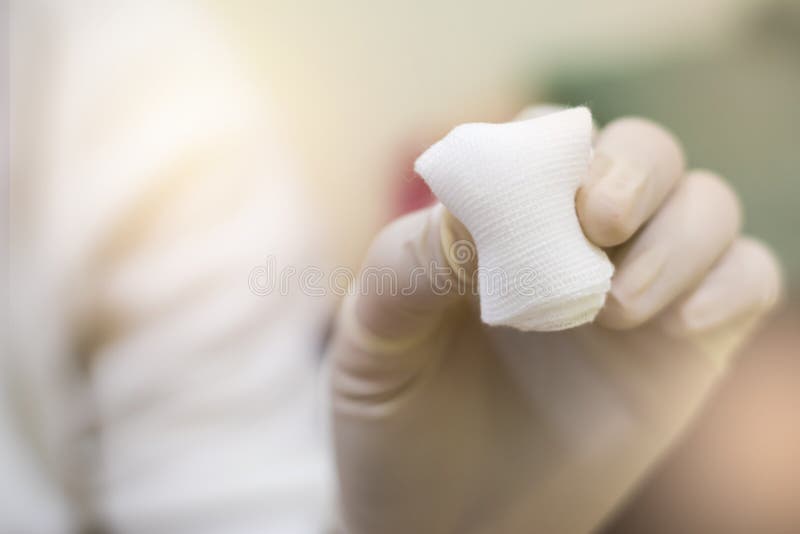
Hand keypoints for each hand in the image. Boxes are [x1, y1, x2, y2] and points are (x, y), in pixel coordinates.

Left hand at [327, 109, 781, 533]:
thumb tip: (479, 211)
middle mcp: (577, 241)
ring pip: (706, 205)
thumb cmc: (396, 416)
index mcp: (501, 219)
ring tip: (615, 309)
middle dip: (633, 171)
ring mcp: (637, 289)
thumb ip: (410, 263)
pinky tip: (677, 328)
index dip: (554, 149)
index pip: (546, 138)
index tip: (544, 198)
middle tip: (599, 225)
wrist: (440, 516)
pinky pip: (747, 279)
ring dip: (680, 236)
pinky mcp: (685, 347)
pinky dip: (732, 283)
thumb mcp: (375, 335)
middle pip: (643, 153)